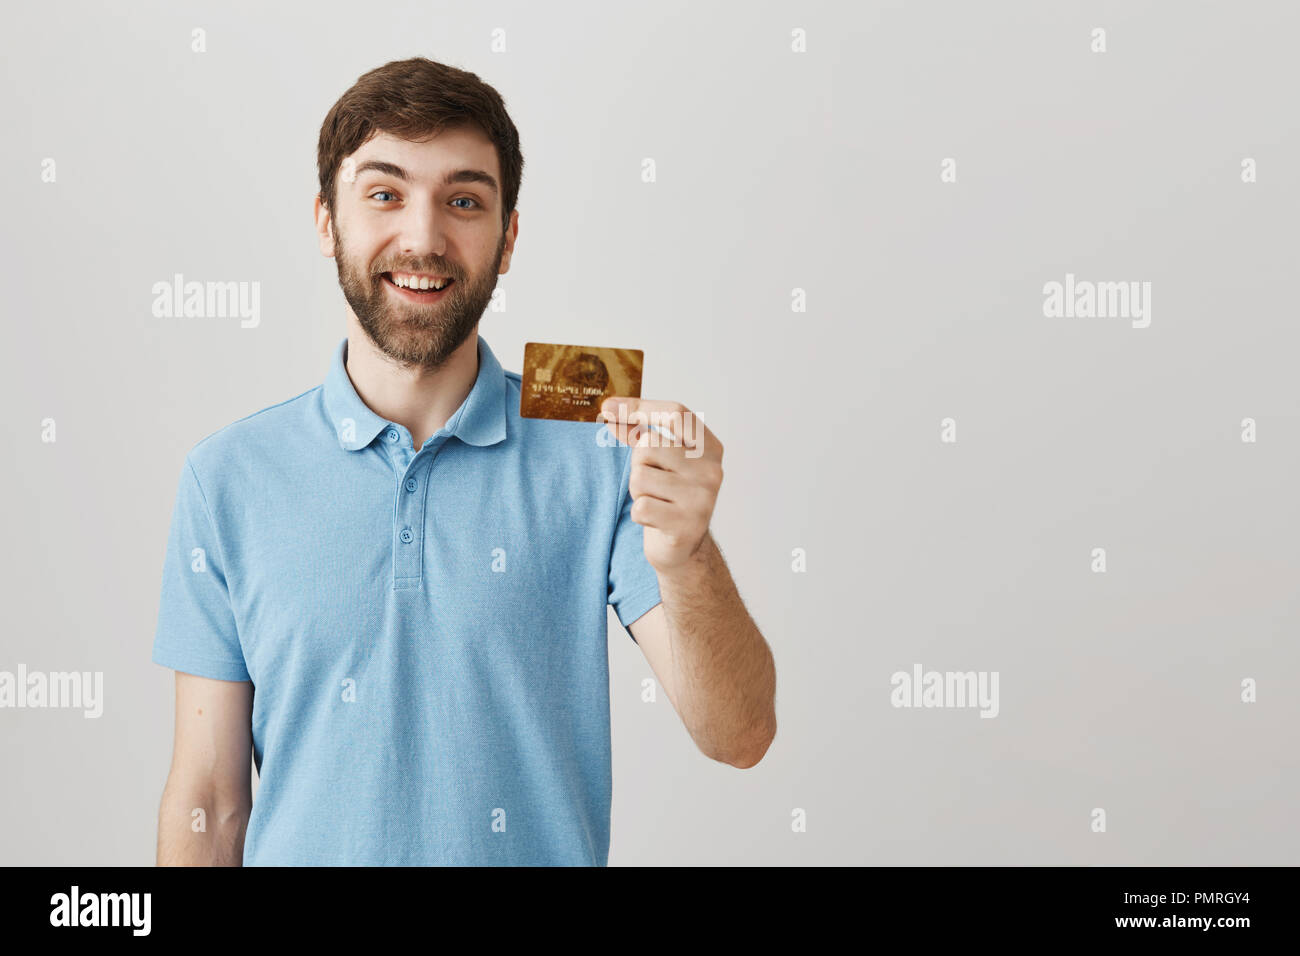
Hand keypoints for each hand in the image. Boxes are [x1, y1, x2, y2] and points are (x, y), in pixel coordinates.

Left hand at [598, 397, 723, 574]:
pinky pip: (640, 507)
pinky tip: (656, 520)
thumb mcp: (660, 460)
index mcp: (710, 448)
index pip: (675, 413)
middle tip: (652, 482)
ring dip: (637, 491)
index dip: (639, 408)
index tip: (607, 408)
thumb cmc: (670, 497)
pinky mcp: (686, 525)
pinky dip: (640, 514)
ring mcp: (702, 499)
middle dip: (639, 463)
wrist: (685, 548)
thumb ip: (638, 432)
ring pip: (639, 476)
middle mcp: (711, 470)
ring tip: (656, 500)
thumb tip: (610, 409)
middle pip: (649, 444)